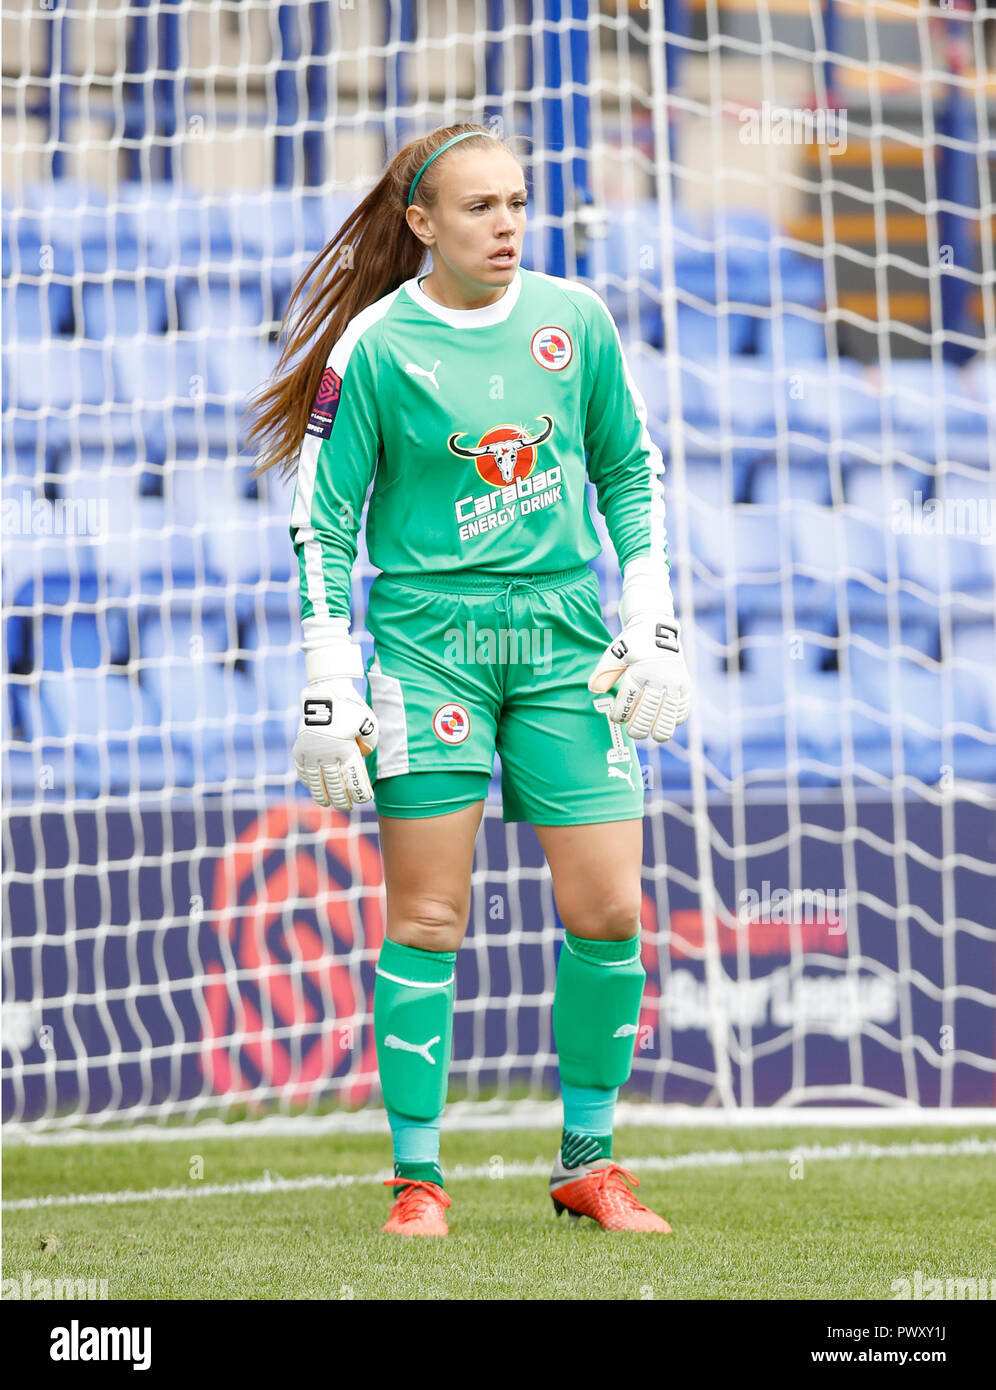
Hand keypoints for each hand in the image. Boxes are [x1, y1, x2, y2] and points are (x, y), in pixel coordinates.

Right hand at [293, 677, 378, 809]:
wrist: (325, 692)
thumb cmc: (351, 708)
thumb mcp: (369, 723)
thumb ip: (369, 742)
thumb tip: (361, 755)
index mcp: (345, 749)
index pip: (353, 779)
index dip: (358, 793)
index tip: (363, 800)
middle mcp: (327, 754)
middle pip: (334, 784)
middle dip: (341, 799)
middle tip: (346, 807)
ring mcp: (311, 752)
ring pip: (316, 781)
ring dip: (321, 795)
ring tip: (326, 803)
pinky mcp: (300, 748)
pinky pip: (302, 770)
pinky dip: (308, 781)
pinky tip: (312, 787)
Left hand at [588, 615, 691, 743]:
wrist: (658, 629)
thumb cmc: (633, 643)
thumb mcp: (615, 652)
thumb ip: (604, 672)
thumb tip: (594, 690)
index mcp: (639, 670)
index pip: (628, 701)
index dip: (620, 714)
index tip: (615, 718)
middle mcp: (659, 677)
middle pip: (648, 711)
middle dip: (639, 727)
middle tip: (633, 732)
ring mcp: (674, 682)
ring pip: (668, 714)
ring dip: (660, 728)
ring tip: (654, 736)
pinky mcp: (685, 684)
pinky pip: (681, 708)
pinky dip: (675, 719)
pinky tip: (666, 722)